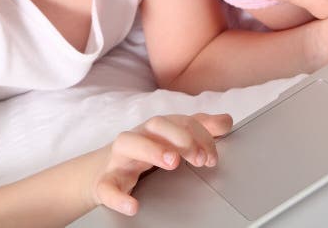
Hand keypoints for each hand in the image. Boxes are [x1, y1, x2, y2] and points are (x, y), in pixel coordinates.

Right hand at [91, 113, 231, 215]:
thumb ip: (201, 128)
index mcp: (156, 128)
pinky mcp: (104, 181)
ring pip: (128, 144)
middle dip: (180, 138)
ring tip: (172, 162)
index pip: (180, 121)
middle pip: (156, 125)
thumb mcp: (173, 138)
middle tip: (199, 158)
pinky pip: (107, 186)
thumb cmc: (145, 150)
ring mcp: (119, 157)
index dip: (199, 135)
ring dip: (152, 150)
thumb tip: (226, 120)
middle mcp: (138, 136)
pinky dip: (118, 196)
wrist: (100, 171)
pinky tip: (133, 206)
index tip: (211, 156)